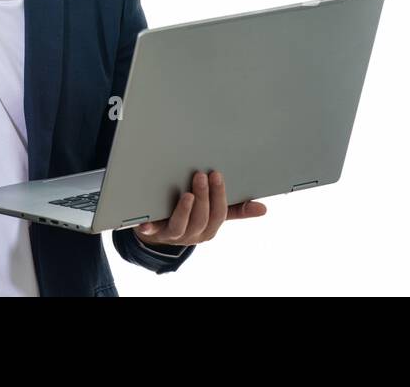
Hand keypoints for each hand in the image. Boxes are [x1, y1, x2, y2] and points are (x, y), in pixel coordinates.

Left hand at [135, 170, 266, 246]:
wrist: (162, 231)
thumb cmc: (193, 217)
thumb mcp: (215, 213)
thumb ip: (236, 210)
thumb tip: (263, 208)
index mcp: (210, 228)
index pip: (219, 214)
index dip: (218, 195)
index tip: (216, 174)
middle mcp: (193, 234)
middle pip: (201, 219)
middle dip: (203, 197)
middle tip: (200, 175)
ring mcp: (173, 235)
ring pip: (181, 226)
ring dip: (185, 210)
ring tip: (187, 194)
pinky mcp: (153, 233)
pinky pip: (151, 232)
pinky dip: (148, 227)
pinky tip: (146, 222)